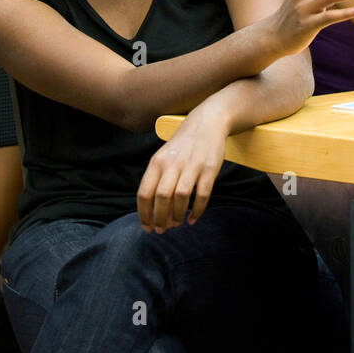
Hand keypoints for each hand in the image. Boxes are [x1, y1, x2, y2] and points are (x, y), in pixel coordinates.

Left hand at [137, 102, 227, 232]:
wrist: (207, 122)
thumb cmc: (182, 145)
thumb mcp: (164, 156)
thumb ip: (158, 180)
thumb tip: (153, 210)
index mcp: (157, 162)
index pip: (144, 192)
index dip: (144, 214)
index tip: (147, 227)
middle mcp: (172, 164)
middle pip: (161, 197)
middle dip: (159, 218)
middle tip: (161, 230)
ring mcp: (192, 166)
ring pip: (181, 197)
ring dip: (177, 215)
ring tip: (176, 224)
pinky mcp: (209, 169)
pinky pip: (202, 195)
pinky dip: (197, 211)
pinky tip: (192, 219)